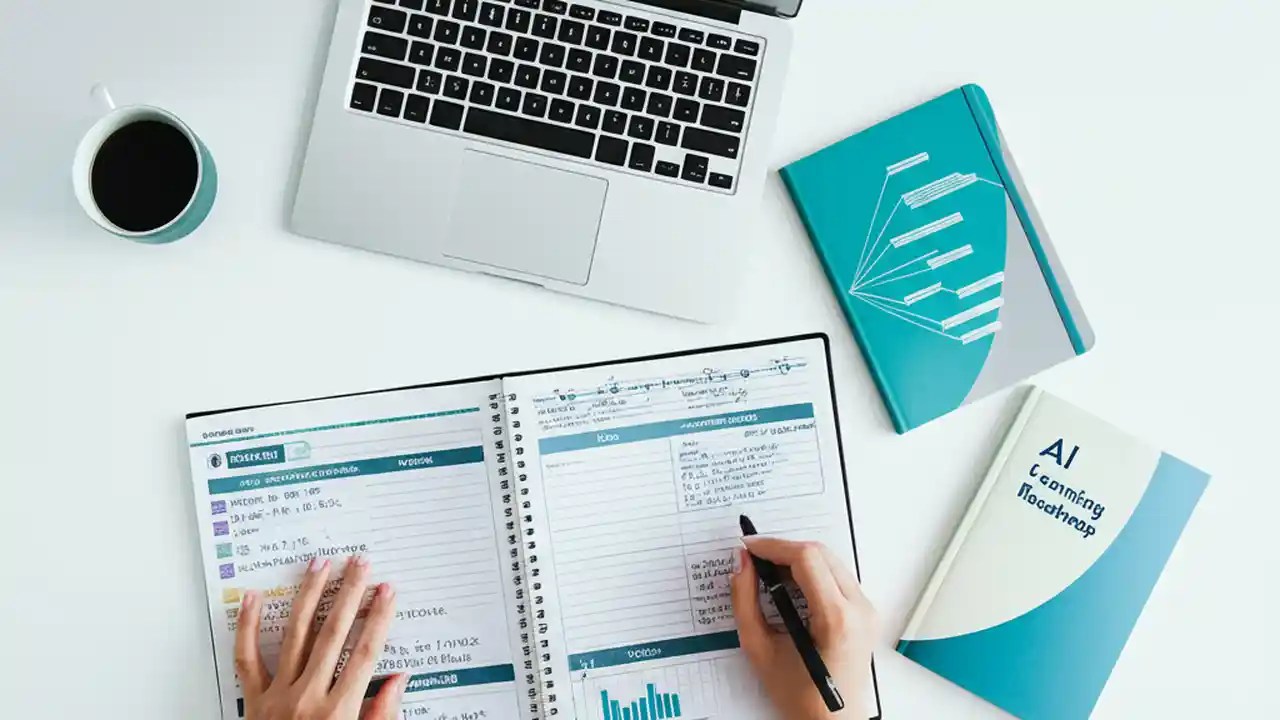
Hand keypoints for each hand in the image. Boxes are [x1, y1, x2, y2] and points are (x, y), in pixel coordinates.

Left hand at [234, 555, 405, 719]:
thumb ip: (381, 715)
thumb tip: (398, 680)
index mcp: (339, 712)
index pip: (365, 653)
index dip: (379, 619)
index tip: (387, 592)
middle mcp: (307, 699)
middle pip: (333, 634)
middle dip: (350, 594)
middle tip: (360, 564)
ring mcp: (277, 697)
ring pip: (296, 635)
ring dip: (309, 595)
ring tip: (319, 566)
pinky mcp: (253, 702)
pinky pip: (246, 659)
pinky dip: (246, 626)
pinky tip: (250, 597)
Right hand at [730, 538, 876, 719]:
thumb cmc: (799, 695)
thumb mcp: (760, 648)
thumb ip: (745, 601)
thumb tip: (741, 564)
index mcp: (836, 619)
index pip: (806, 559)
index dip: (773, 546)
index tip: (749, 548)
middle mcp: (859, 609)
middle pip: (820, 553)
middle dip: (783, 549)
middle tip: (754, 558)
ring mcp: (866, 609)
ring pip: (830, 560)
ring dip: (798, 559)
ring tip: (769, 572)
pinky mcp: (865, 611)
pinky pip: (837, 575)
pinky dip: (811, 572)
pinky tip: (790, 584)